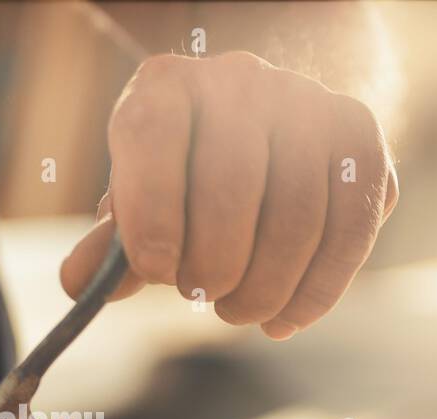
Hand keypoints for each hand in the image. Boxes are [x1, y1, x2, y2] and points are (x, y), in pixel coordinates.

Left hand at [60, 52, 397, 339]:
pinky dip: (315, 291)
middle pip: (232, 185)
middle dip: (212, 264)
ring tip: (236, 310)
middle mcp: (239, 81)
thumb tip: (78, 283)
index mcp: (165, 87)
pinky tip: (283, 320)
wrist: (261, 133)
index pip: (153, 136)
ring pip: (297, 216)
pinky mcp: (358, 140)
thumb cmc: (181, 182)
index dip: (150, 211)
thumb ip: (110, 245)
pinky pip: (349, 228)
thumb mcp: (137, 204)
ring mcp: (307, 104)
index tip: (153, 271)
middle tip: (199, 296)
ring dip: (263, 287)